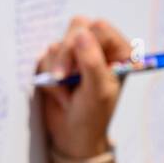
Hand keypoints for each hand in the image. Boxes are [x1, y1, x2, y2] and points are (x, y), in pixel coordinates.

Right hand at [38, 17, 131, 160]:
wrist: (72, 136)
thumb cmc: (92, 116)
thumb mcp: (98, 91)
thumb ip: (92, 61)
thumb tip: (81, 34)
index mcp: (118, 51)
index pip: (99, 29)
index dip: (82, 45)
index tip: (74, 70)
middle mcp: (99, 48)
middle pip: (77, 27)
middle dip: (66, 55)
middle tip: (63, 78)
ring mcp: (77, 53)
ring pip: (57, 44)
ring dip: (57, 70)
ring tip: (67, 93)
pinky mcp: (59, 61)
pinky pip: (45, 57)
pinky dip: (47, 76)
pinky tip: (59, 91)